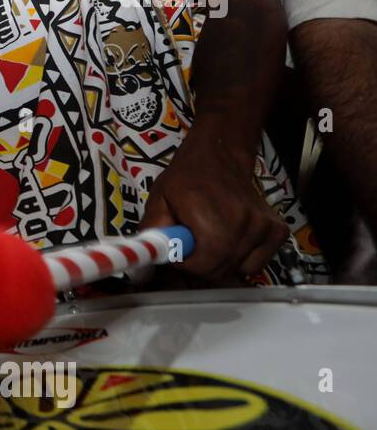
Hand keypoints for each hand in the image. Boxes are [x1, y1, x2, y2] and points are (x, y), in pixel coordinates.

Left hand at [141, 129, 287, 281]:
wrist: (219, 159)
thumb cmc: (186, 180)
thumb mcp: (158, 201)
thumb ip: (153, 232)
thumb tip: (151, 259)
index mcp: (210, 212)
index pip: (205, 263)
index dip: (188, 265)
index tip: (180, 251)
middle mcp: (242, 220)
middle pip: (221, 270)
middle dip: (201, 266)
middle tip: (192, 246)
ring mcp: (263, 226)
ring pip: (239, 269)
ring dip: (221, 263)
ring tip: (210, 240)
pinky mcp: (277, 231)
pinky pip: (257, 264)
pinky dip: (242, 259)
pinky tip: (231, 240)